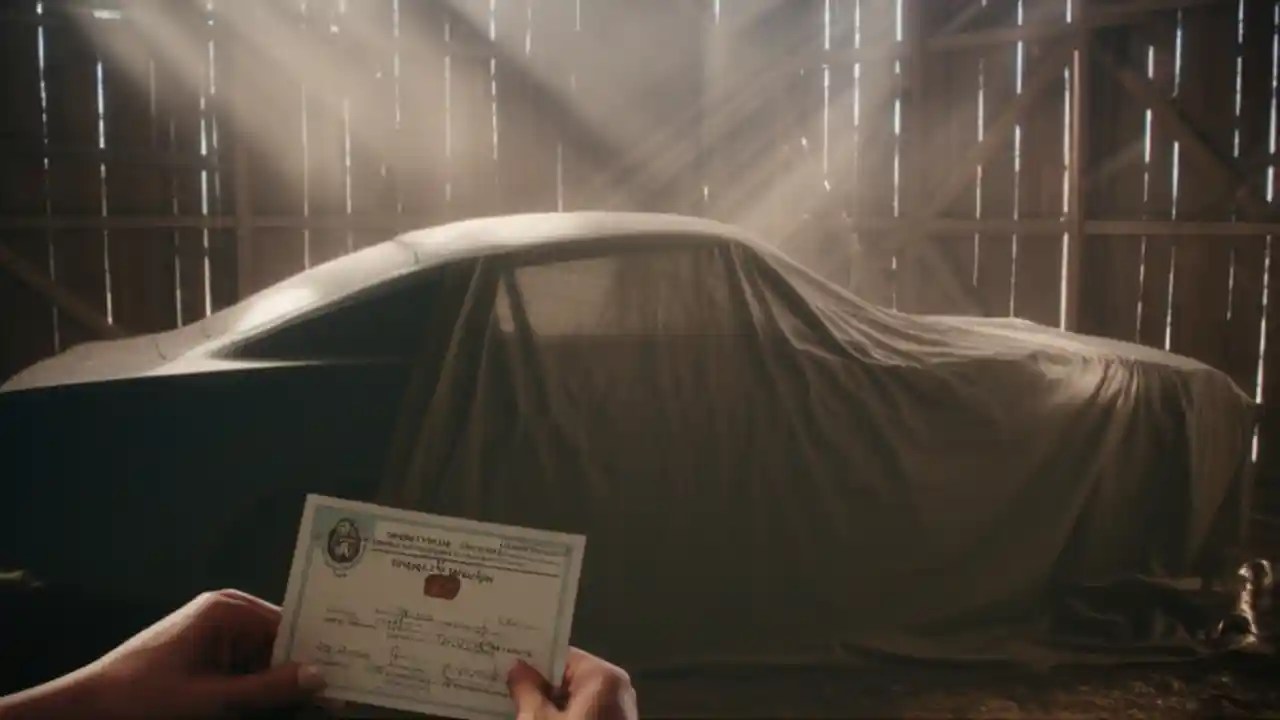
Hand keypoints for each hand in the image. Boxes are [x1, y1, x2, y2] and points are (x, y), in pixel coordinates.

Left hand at [0, 589, 325, 718]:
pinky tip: (281, 710)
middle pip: (283, 644)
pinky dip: (260, 692)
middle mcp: (226, 615)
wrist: (82, 712)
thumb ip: (268, 690)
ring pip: (266, 663)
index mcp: (229, 611)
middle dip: (306, 673)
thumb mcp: (211, 701)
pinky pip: (245, 672)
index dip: (323, 652)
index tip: (356, 672)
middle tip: (346, 698)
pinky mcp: (204, 659)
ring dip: (283, 688)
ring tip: (324, 705)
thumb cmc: (144, 700)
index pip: (293, 627)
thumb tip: (323, 677)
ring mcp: (214, 636)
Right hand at [507, 648, 637, 719]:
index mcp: (602, 676)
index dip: (533, 661)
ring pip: (576, 697)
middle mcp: (617, 686)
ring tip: (518, 704)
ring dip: (551, 703)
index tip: (508, 662)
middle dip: (540, 684)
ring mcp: (620, 708)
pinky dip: (566, 715)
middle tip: (506, 685)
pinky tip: (544, 718)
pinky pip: (586, 711)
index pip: (561, 655)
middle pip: (569, 676)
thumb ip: (527, 691)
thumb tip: (517, 667)